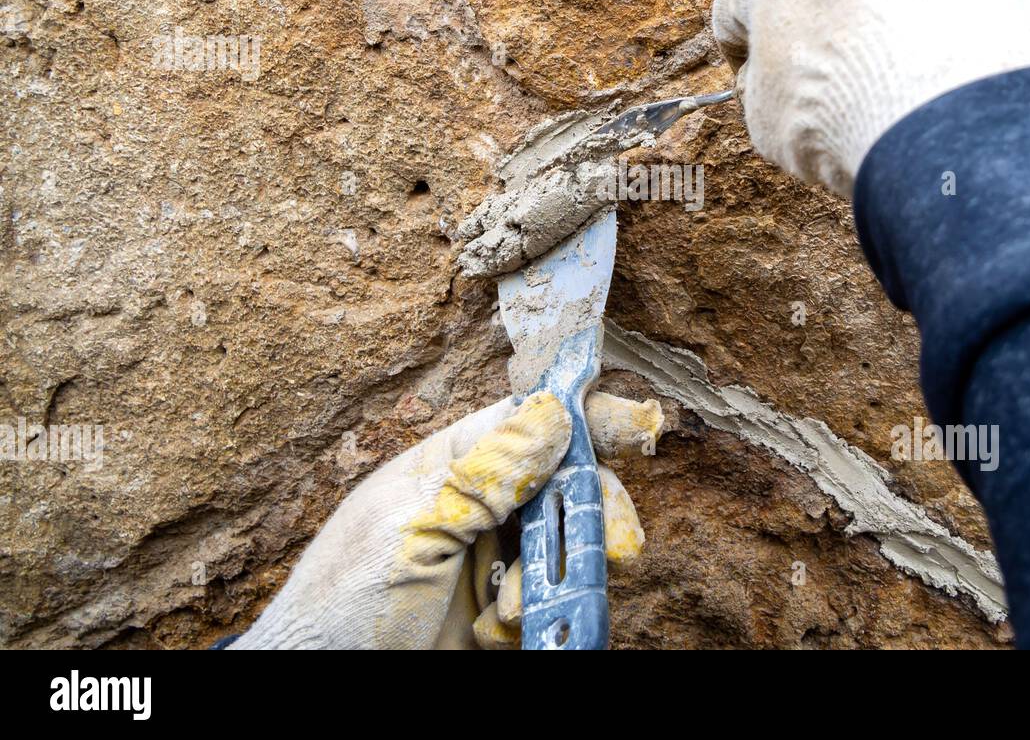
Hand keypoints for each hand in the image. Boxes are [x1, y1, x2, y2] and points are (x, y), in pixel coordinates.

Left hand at [230, 390, 662, 648]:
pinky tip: (499, 632)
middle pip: (565, 486)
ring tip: (519, 608)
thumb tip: (552, 415)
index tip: (635, 423)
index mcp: (448, 469)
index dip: (582, 418)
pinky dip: (538, 620)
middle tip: (617, 546)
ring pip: (567, 548)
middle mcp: (477, 509)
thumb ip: (483, 476)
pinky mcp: (505, 616)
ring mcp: (493, 563)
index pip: (526, 422)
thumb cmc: (343, 606)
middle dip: (593, 514)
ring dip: (559, 576)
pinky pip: (553, 604)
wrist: (323, 685)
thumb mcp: (412, 530)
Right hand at [711, 0, 1029, 196]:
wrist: (940, 119)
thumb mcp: (768, 122)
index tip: (765, 91)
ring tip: (905, 83)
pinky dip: (946, 20)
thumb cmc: (839, 119)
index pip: (740, 8)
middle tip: (840, 84)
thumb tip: (780, 80)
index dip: (748, 59)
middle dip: (825, 28)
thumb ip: (765, 87)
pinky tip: (952, 69)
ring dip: (889, 19)